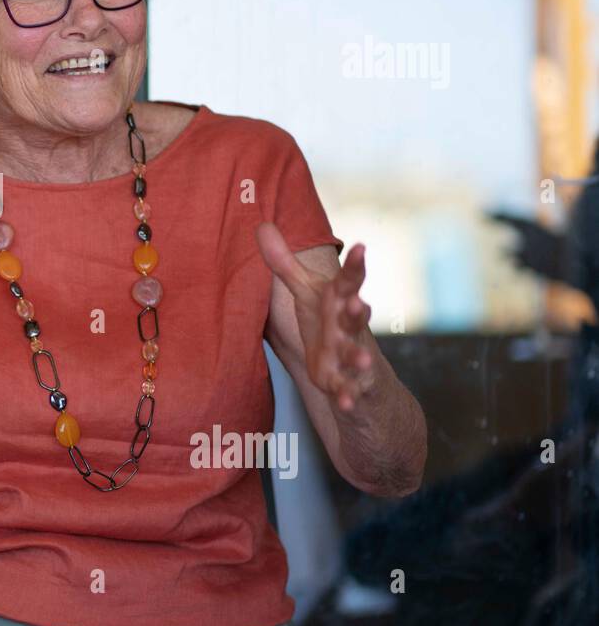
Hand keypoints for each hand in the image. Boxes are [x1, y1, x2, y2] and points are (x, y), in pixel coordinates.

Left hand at [256, 222, 373, 411]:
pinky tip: (345, 401)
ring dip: (359, 357)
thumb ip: (285, 263)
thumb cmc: (328, 324)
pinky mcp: (347, 385)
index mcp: (340, 302)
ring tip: (362, 358)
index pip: (350, 281)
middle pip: (357, 317)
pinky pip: (347, 392)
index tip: (360, 246)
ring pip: (357, 356)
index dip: (356, 265)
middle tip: (359, 301)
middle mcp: (351, 328)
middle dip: (359, 311)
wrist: (354, 373)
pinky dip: (346, 396)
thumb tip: (262, 224)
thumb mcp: (306, 294)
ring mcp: (352, 358)